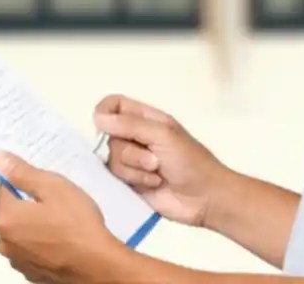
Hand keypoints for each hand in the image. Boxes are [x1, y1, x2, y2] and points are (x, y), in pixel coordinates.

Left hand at [0, 151, 123, 282]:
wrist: (98, 266)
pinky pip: (32, 250)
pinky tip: (62, 242)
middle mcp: (5, 242)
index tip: (45, 184)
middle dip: (30, 205)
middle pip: (12, 212)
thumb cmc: (77, 224)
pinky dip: (42, 244)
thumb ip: (22, 172)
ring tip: (63, 223)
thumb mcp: (53, 187)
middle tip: (57, 203)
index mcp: (6, 218)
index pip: (4, 188)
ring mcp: (18, 261)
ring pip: (22, 233)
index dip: (25, 181)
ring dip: (35, 226)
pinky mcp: (32, 274)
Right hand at [94, 95, 230, 227]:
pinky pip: (116, 179)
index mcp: (145, 119)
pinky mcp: (130, 182)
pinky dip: (135, 180)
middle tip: (155, 160)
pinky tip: (152, 184)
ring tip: (157, 174)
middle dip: (130, 152)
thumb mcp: (163, 136)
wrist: (205, 198)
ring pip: (112, 160)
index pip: (113, 106)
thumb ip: (130, 125)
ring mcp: (132, 161)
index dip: (104, 113)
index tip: (104, 126)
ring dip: (136, 169)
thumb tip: (98, 118)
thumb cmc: (191, 161)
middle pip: (109, 137)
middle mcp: (135, 137)